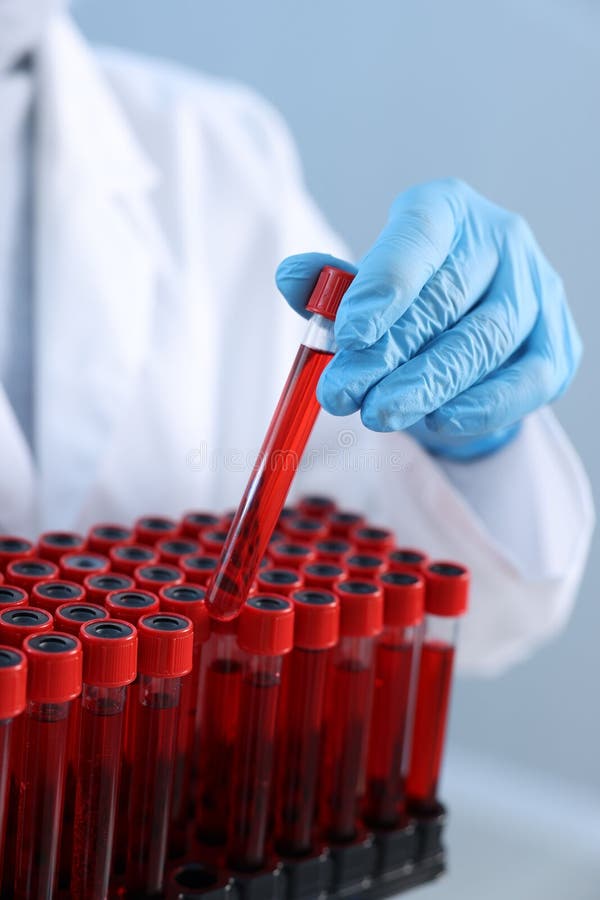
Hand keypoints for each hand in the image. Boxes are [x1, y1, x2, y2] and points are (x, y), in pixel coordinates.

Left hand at [276, 178, 581, 459]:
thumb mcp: (361, 286)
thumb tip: (293, 277)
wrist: (468, 324)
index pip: (419, 238)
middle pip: (446, 298)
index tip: (351, 332)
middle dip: (388, 353)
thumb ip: (328, 286)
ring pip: (484, 341)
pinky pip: (525, 380)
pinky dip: (483, 405)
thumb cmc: (408, 300)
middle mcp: (501, 240)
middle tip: (343, 393)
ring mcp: (536, 290)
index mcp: (446, 210)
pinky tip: (440, 420)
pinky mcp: (556, 344)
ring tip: (378, 414)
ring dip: (427, 384)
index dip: (385, 286)